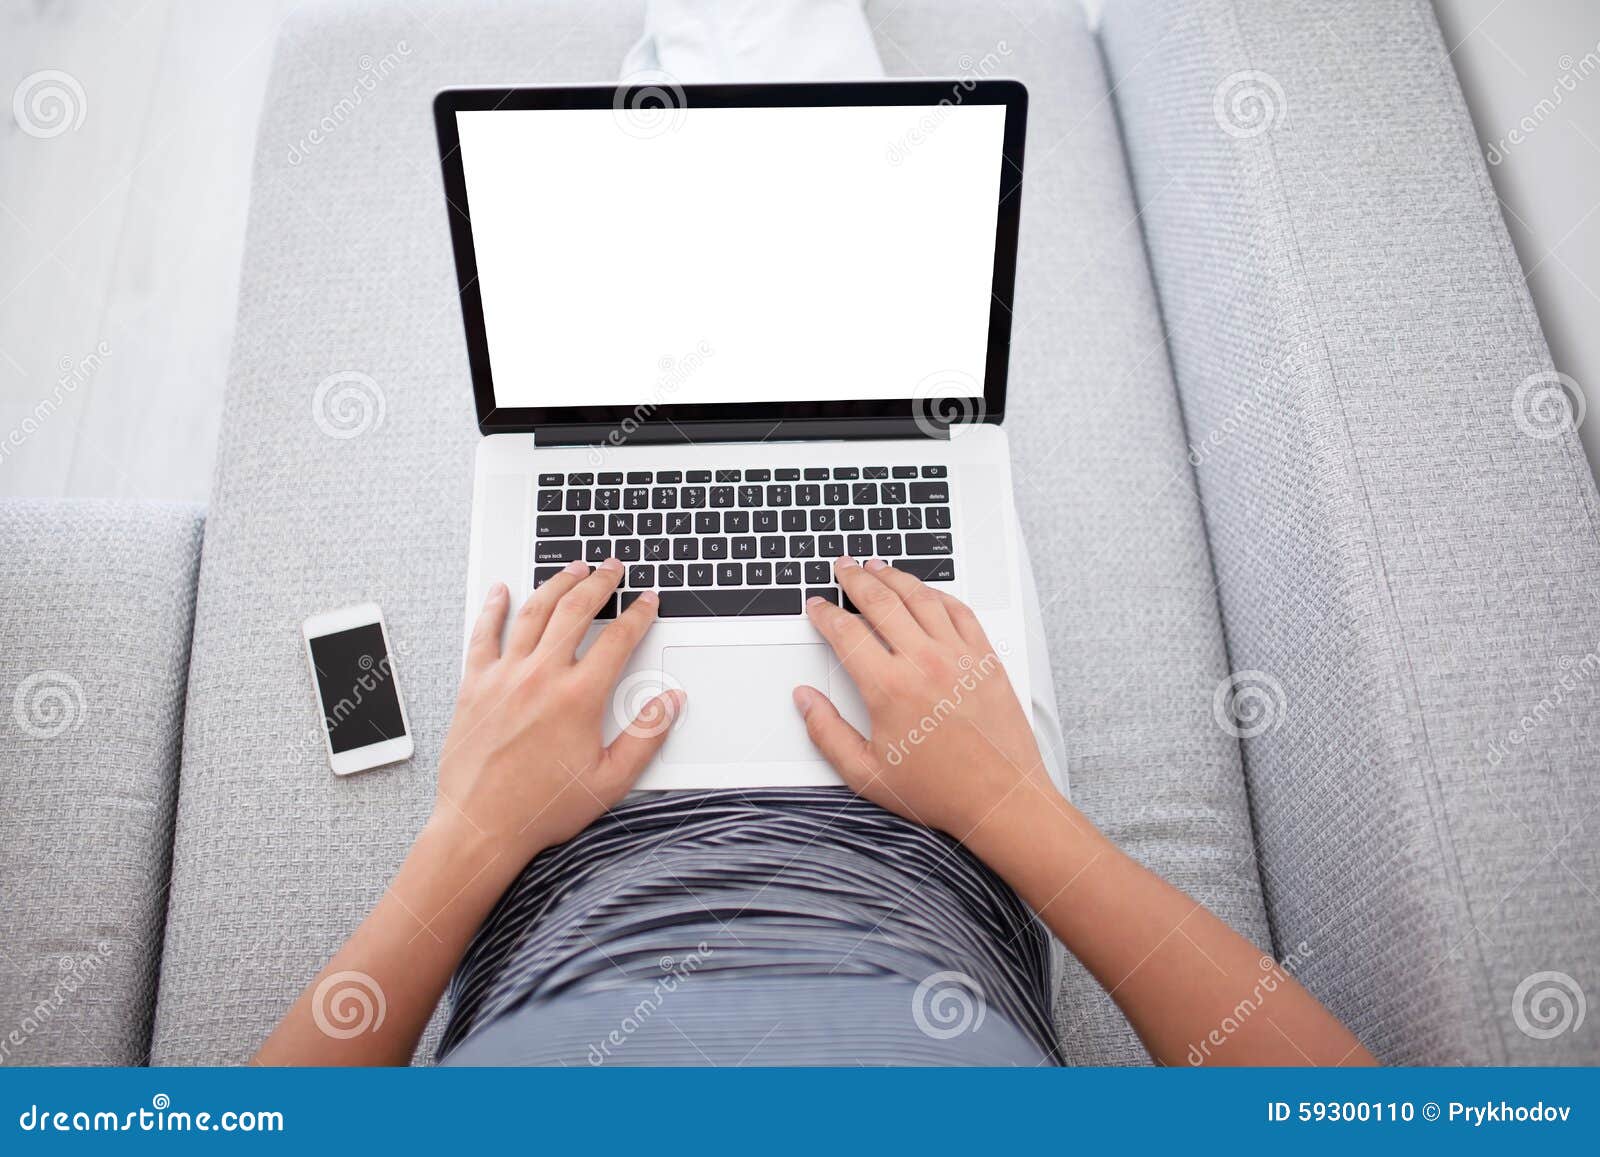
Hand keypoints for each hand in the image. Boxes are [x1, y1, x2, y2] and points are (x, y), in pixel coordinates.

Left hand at [430, 559, 683, 873]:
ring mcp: (504, 677)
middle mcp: (541, 677)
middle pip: (575, 611)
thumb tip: (670, 702)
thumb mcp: (610, 781)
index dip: (638, 614)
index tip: (647, 601)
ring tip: (573, 568)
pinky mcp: (474, 685)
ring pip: (534, 612)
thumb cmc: (541, 809)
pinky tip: (501, 591)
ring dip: (557, 583)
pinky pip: (484, 634)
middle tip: (612, 567)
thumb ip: (646, 737)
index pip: (617, 639)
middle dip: (599, 582)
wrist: (481, 826)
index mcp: (578, 698)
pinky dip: (493, 608)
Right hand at [793, 557, 1055, 841]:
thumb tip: (805, 700)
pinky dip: (938, 594)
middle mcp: (924, 662)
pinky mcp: (985, 659)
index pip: (846, 633)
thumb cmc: (939, 791)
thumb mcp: (867, 774)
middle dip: (856, 579)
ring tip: (877, 565)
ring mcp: (959, 656)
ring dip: (894, 576)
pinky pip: (959, 611)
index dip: (826, 614)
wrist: (1000, 799)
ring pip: (920, 597)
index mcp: (889, 688)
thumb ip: (827, 733)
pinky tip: (925, 591)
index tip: (818, 606)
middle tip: (843, 567)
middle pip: (881, 601)